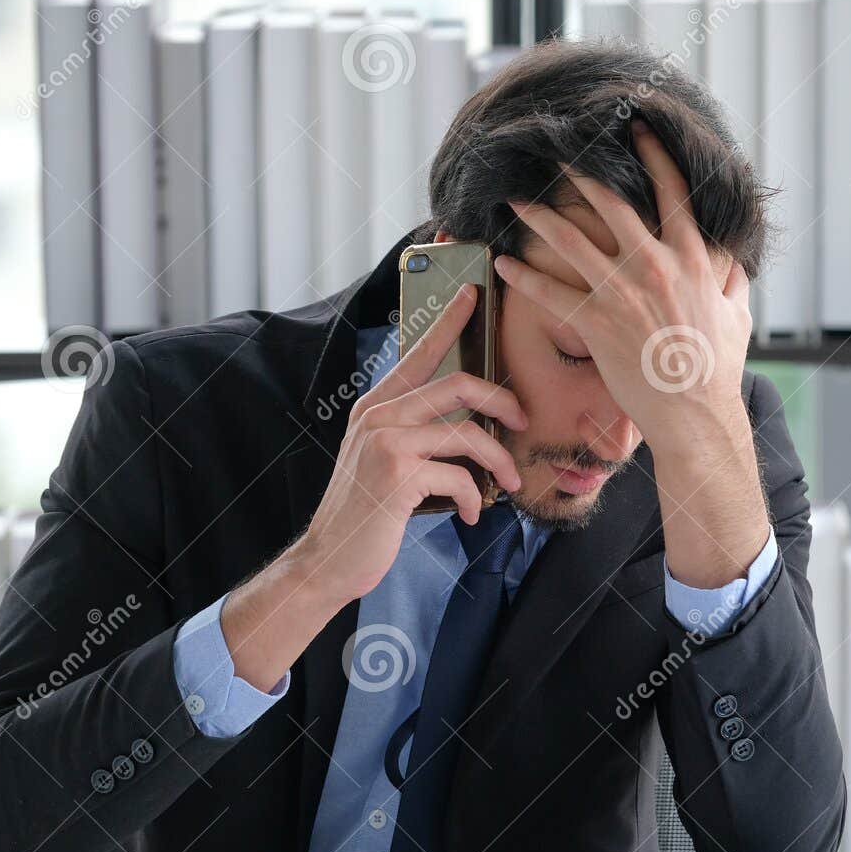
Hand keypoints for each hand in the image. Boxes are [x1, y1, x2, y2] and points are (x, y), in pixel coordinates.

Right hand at [296, 283, 527, 603]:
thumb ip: (415, 433)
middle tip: (521, 421)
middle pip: (459, 383)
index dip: (449, 318)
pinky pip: (459, 476)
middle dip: (503, 401)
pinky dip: (473, 499)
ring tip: (508, 483)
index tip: (473, 293)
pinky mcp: (397, 475)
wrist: (329, 559)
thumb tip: (471, 423)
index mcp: (376, 405)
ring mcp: (386, 442)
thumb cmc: (366, 512)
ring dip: (499, 462)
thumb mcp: (385, 461)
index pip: (419, 349)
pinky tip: (469, 515)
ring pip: (468, 432)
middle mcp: (378, 415)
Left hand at [492, 118, 753, 463]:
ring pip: (571, 240)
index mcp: (693, 258)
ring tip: (516, 200)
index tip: (635, 129)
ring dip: (539, 216)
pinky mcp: (597, 324)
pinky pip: (551, 292)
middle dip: (580, 173)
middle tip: (556, 154)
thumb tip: (734, 263)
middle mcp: (655, 266)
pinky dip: (523, 276)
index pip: (672, 191)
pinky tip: (504, 262)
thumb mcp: (737, 316)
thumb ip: (731, 281)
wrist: (695, 414)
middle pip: (611, 203)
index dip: (652, 155)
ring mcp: (623, 293)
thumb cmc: (717, 369)